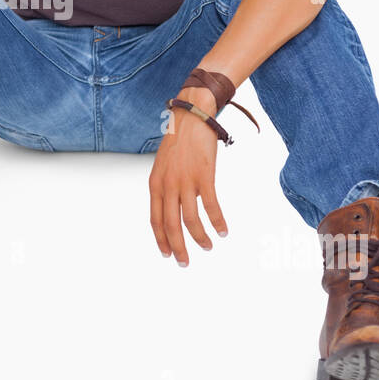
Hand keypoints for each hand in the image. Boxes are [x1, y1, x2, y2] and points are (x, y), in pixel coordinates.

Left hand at [148, 88, 228, 266]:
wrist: (192, 117)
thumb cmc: (179, 140)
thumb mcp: (164, 165)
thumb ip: (166, 186)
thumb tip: (172, 207)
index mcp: (156, 184)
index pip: (155, 219)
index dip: (161, 239)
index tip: (167, 253)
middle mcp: (168, 185)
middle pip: (171, 225)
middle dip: (178, 247)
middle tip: (184, 262)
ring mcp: (185, 181)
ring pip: (190, 220)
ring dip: (199, 238)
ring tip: (208, 247)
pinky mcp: (204, 176)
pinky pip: (211, 206)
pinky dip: (217, 221)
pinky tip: (223, 230)